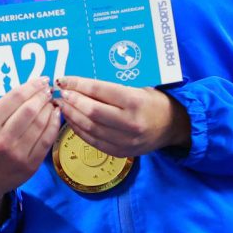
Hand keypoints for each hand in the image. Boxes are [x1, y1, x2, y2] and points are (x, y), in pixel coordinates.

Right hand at [0, 77, 61, 232]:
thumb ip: (3, 108)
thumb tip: (29, 89)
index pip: (14, 98)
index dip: (31, 86)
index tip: (41, 80)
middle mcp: (2, 139)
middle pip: (30, 110)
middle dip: (43, 95)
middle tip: (48, 90)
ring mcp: (18, 154)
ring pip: (41, 124)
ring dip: (50, 108)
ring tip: (51, 102)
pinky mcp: (30, 165)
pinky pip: (47, 140)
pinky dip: (54, 124)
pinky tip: (55, 116)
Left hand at [56, 76, 189, 157]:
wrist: (173, 126)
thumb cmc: (153, 101)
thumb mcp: (138, 88)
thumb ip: (111, 88)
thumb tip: (79, 83)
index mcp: (135, 102)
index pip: (99, 90)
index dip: (78, 84)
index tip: (64, 80)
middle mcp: (130, 123)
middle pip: (91, 111)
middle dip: (72, 100)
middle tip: (60, 93)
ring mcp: (125, 141)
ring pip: (90, 128)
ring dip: (71, 115)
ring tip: (62, 105)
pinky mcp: (121, 152)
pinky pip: (93, 141)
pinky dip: (79, 130)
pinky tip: (71, 120)